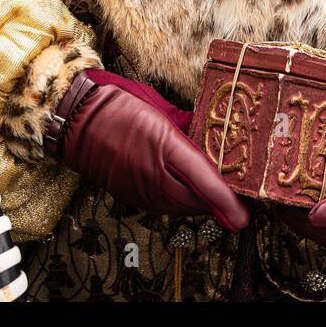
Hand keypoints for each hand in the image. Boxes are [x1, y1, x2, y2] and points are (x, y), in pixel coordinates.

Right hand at [51, 69, 248, 231]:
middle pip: (198, 203)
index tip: (246, 216)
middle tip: (241, 194)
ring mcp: (144, 192)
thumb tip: (213, 138)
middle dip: (221, 202)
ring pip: (183, 207)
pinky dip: (183, 202)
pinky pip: (167, 206)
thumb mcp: (162, 113)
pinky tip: (192, 190)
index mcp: (168, 155)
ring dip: (202, 205)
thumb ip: (190, 128)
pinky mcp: (135, 197)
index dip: (229, 201)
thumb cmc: (121, 111)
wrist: (80, 122)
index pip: (207, 186)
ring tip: (220, 194)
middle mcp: (156, 181)